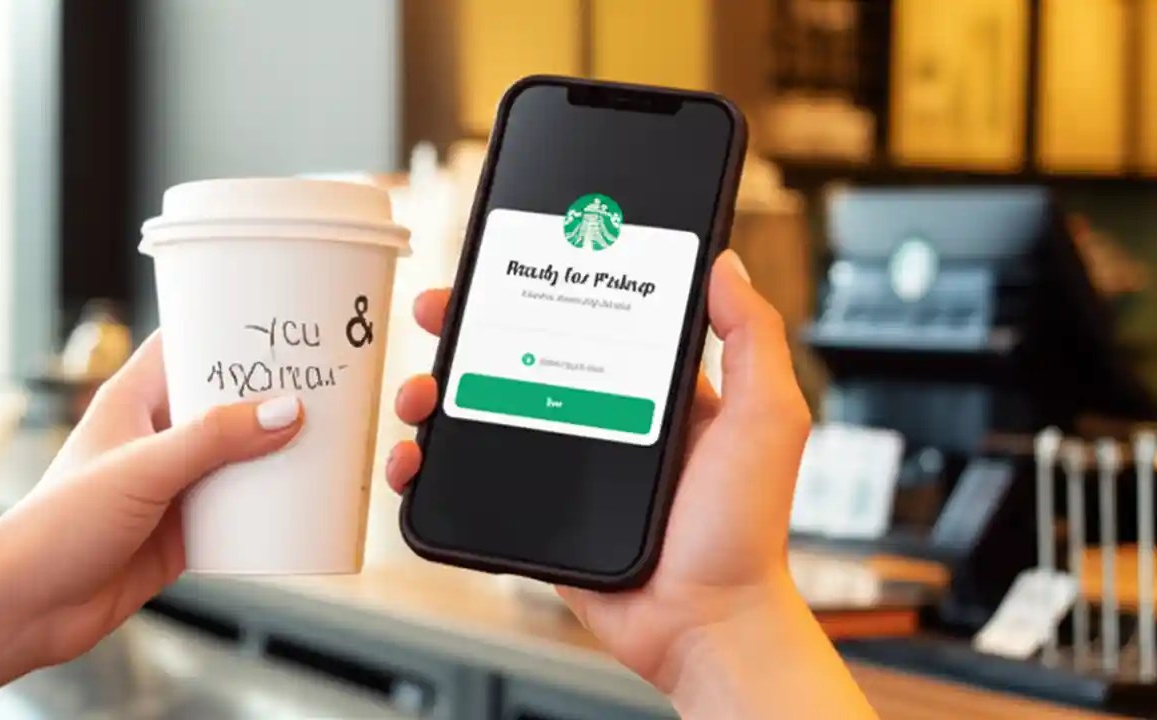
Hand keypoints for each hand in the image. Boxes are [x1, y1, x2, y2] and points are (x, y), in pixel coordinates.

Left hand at [0, 333, 304, 663]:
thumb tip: (287, 410)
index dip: (229, 328)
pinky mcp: (187, 530)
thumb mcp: (143, 468)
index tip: (279, 321)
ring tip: (330, 433)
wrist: (28, 609)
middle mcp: (158, 436)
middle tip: (324, 378)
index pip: (186, 344)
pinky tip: (307, 498)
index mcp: (134, 400)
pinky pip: (242, 509)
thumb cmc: (59, 525)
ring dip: (277, 449)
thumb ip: (214, 438)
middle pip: (226, 399)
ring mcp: (174, 484)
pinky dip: (272, 504)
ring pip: (240, 455)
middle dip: (271, 391)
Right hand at [385, 251, 811, 689]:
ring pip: (483, 412)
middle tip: (440, 313)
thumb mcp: (767, 419)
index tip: (506, 265)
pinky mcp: (536, 512)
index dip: (541, 288)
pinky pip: (471, 479)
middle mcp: (602, 416)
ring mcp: (564, 465)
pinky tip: (415, 456)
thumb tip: (724, 263)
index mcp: (651, 388)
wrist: (703, 623)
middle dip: (469, 330)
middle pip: (519, 355)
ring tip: (420, 391)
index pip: (585, 318)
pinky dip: (431, 466)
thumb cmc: (744, 532)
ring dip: (439, 393)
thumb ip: (753, 338)